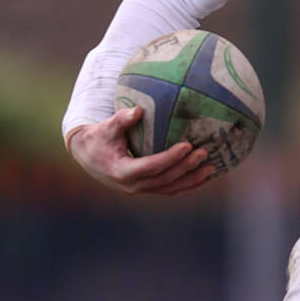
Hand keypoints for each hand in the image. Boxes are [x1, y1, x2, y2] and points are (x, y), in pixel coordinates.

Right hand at [66, 105, 211, 195]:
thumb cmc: (98, 138)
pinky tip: (203, 177)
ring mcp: (140, 190)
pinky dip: (187, 184)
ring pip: (170, 188)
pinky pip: (170, 189)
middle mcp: (133, 186)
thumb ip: (121, 119)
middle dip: (187, 167)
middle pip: (165, 179)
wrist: (88, 157)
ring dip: (192, 179)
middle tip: (205, 153)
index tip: (188, 145)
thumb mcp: (106, 127)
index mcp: (123, 171)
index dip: (171, 157)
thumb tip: (138, 109)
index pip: (152, 166)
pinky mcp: (146, 189)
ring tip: (212, 167)